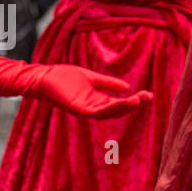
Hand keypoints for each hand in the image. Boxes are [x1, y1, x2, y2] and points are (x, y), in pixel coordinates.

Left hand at [34, 65, 152, 117]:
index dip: (133, 100)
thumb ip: (107, 83)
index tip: (148, 95)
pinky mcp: (77, 108)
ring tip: (138, 100)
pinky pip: (96, 111)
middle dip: (132, 105)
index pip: (118, 104)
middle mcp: (92, 108)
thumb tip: (127, 87)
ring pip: (108, 113)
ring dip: (124, 107)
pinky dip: (110, 108)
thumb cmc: (62, 77)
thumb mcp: (90, 77)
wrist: (43, 77)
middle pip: (116, 110)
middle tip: (148, 97)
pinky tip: (121, 101)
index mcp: (96, 101)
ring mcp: (85, 110)